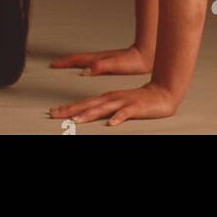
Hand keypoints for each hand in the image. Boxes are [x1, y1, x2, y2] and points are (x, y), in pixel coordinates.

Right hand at [50, 45, 152, 75]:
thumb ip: (100, 66)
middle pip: (78, 58)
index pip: (77, 59)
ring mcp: (103, 59)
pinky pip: (90, 63)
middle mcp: (99, 57)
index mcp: (98, 59)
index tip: (53, 64)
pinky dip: (83, 64)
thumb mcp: (116, 65)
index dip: (65, 62)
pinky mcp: (109, 62)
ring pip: (83, 60)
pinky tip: (86, 68)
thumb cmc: (133, 62)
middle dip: (65, 61)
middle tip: (54, 64)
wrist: (145, 55)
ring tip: (65, 65)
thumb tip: (85, 71)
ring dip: (73, 62)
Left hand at [50, 80, 177, 126]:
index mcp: (107, 98)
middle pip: (88, 104)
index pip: (84, 103)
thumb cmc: (139, 101)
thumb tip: (88, 114)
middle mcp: (112, 98)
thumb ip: (105, 108)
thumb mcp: (118, 103)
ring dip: (90, 114)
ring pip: (104, 108)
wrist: (162, 92)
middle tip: (55, 114)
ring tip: (77, 121)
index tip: (54, 112)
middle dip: (71, 110)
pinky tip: (111, 124)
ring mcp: (123, 102)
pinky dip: (118, 118)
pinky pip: (125, 113)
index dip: (69, 108)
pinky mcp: (135, 107)